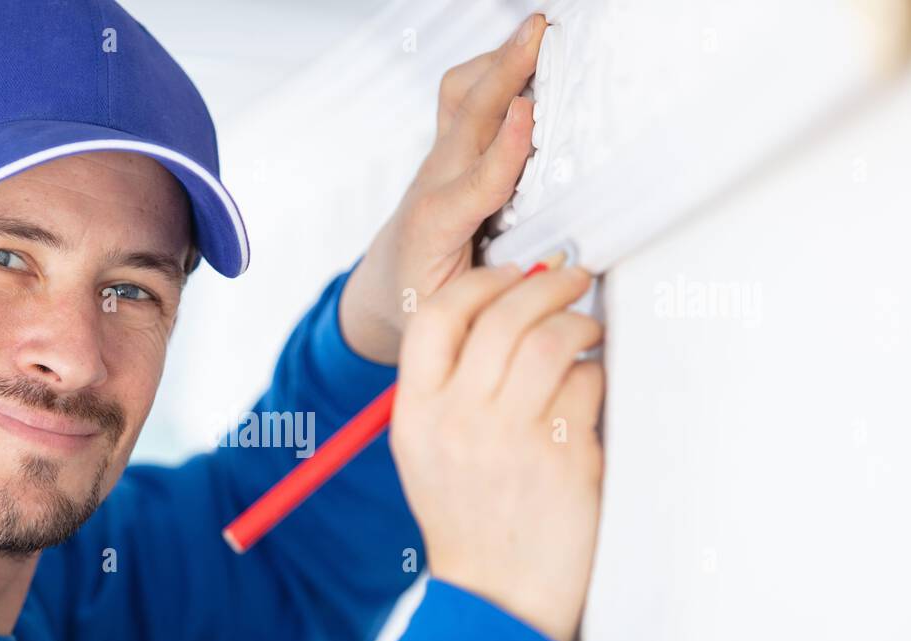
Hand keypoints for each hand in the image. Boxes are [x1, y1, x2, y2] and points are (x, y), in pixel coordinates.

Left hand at [338, 13, 546, 364]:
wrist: (387, 285)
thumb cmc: (426, 302)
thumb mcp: (457, 314)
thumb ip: (493, 298)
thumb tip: (545, 283)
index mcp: (437, 230)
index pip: (476, 184)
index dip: (503, 150)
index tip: (527, 114)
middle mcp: (435, 185)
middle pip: (468, 118)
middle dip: (504, 74)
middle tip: (541, 36)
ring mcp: (439, 161)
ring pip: (460, 97)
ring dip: (496, 62)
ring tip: (537, 33)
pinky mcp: (449, 148)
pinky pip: (465, 97)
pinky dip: (493, 68)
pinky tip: (524, 52)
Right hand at [389, 264, 602, 640]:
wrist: (497, 594)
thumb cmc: (467, 518)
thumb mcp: (425, 450)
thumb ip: (444, 385)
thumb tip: (501, 307)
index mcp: (416, 413)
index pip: (436, 315)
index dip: (479, 282)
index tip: (511, 274)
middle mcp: (458, 420)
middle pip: (503, 315)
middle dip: (546, 285)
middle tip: (570, 280)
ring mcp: (511, 438)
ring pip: (552, 340)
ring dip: (579, 322)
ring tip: (588, 329)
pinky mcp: (563, 456)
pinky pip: (588, 384)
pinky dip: (596, 375)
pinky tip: (590, 387)